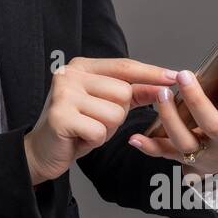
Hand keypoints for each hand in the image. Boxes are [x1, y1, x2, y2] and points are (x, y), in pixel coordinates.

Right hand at [23, 57, 178, 184]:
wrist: (42, 151)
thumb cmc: (76, 127)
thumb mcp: (105, 105)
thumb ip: (133, 93)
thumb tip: (164, 85)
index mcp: (81, 66)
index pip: (125, 67)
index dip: (151, 73)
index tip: (175, 76)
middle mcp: (70, 74)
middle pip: (123, 93)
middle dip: (118, 114)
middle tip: (95, 121)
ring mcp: (63, 94)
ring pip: (114, 114)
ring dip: (107, 129)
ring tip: (87, 129)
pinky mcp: (60, 116)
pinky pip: (100, 131)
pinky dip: (95, 140)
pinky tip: (79, 137)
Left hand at [127, 40, 217, 175]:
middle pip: (213, 123)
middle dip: (197, 100)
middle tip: (183, 75)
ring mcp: (204, 150)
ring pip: (184, 139)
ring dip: (170, 118)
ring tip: (160, 94)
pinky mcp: (183, 157)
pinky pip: (164, 154)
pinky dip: (149, 146)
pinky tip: (135, 137)